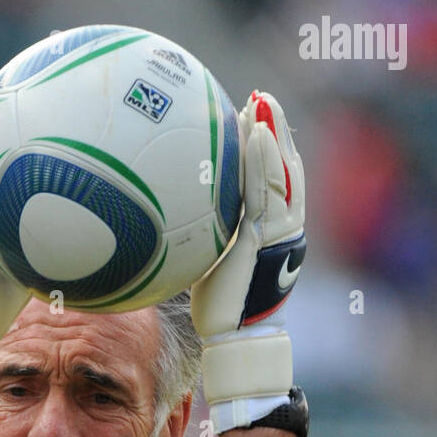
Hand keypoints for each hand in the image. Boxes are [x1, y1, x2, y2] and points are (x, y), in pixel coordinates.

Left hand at [191, 90, 305, 433]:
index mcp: (269, 231)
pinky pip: (268, 190)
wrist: (235, 336)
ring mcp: (280, 230)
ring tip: (262, 105)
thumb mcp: (204, 264)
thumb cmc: (215, 309)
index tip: (250, 120)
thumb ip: (197, 238)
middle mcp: (280, 227)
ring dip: (274, 136)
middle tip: (261, 100)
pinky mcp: (269, 236)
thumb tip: (153, 219)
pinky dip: (264, 160)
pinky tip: (252, 134)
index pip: (272, 182)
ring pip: (283, 174)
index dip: (267, 151)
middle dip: (276, 132)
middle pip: (284, 169)